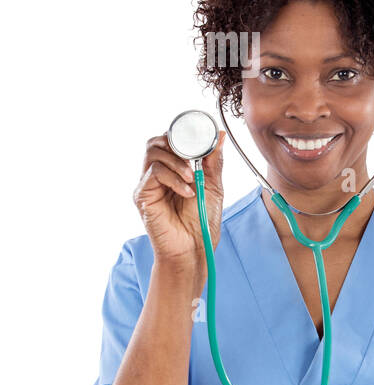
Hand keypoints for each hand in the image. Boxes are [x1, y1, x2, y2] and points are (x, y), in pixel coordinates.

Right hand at [134, 130, 225, 278]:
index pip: (169, 141)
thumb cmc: (201, 222)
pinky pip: (153, 173)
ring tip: (193, 179)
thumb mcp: (213, 187)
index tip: (203, 137)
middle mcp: (157, 174)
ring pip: (153, 153)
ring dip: (177, 162)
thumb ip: (213, 162)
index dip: (183, 135)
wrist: (193, 249)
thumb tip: (219, 136)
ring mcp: (147, 184)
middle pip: (156, 142)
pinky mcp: (142, 195)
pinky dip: (173, 178)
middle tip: (195, 157)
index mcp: (173, 170)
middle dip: (178, 144)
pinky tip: (187, 192)